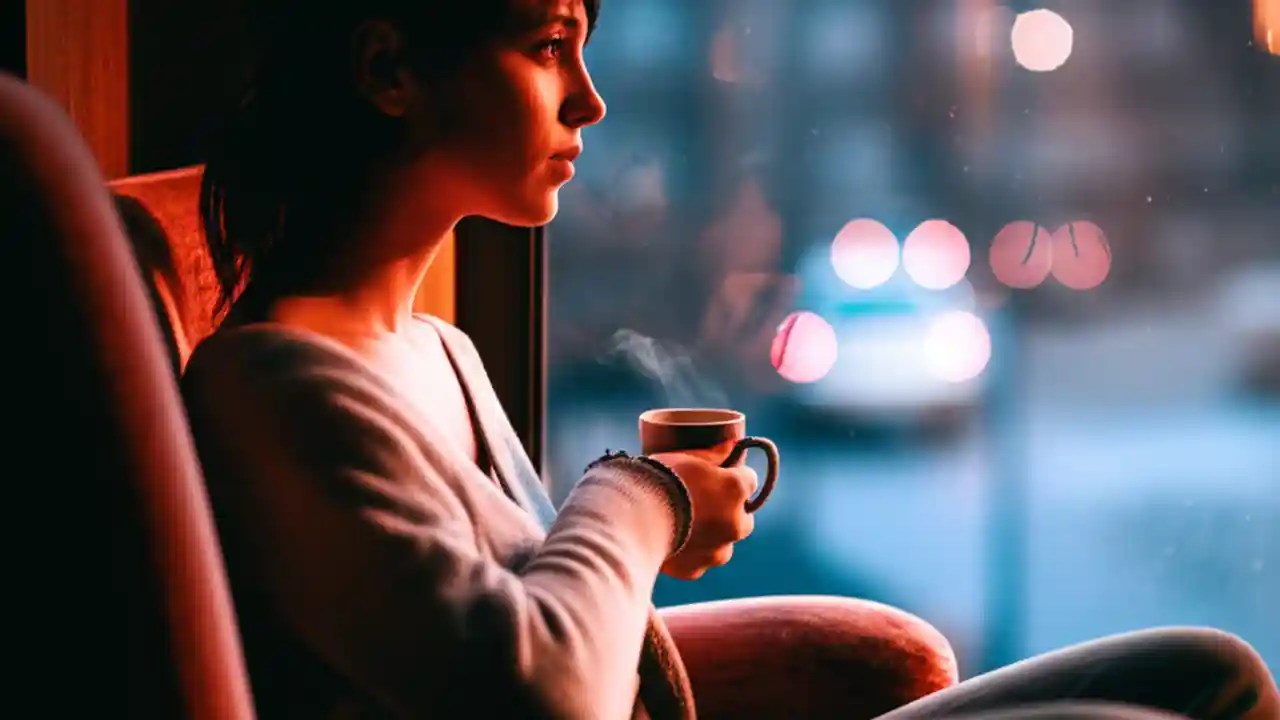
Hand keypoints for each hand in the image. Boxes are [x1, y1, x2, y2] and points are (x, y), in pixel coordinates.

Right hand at [649, 447, 757, 579]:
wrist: (628, 517)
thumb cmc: (657, 478)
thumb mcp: (685, 457)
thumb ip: (712, 454)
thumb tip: (731, 445)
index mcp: (735, 490)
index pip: (749, 480)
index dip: (733, 476)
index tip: (719, 475)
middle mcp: (735, 523)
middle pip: (743, 517)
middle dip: (728, 511)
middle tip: (702, 502)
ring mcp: (717, 551)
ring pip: (722, 544)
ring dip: (711, 536)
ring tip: (683, 525)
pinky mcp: (696, 570)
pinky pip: (698, 561)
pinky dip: (689, 554)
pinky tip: (671, 542)